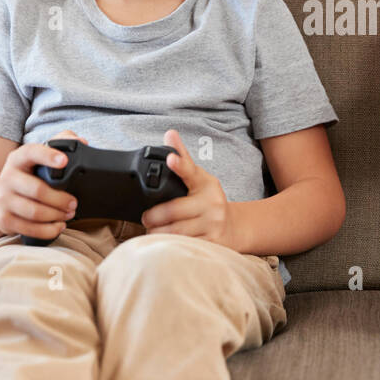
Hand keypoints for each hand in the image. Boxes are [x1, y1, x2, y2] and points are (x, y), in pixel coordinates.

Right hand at [0, 128, 85, 241]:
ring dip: (57, 215)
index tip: (64, 160)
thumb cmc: (25, 177)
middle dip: (60, 199)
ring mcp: (4, 200)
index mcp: (17, 159)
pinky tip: (59, 226)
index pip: (31, 152)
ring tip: (69, 213)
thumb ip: (59, 143)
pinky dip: (49, 230)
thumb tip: (81, 142)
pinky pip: (30, 229)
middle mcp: (7, 178)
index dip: (47, 156)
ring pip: (35, 212)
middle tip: (74, 202)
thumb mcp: (36, 158)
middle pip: (37, 190)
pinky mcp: (5, 220)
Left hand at [140, 129, 239, 249]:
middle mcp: (212, 203)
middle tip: (146, 217)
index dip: (179, 165)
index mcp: (206, 183)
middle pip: (173, 211)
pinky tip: (166, 244)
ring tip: (153, 230)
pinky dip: (170, 245)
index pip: (190, 171)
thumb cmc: (209, 200)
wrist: (234, 227)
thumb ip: (183, 159)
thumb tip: (170, 133)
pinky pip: (183, 246)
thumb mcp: (199, 178)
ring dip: (157, 233)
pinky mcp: (212, 243)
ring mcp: (213, 224)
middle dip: (153, 217)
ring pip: (175, 232)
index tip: (171, 158)